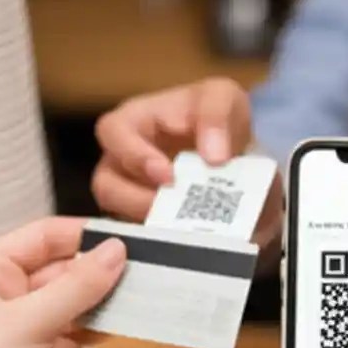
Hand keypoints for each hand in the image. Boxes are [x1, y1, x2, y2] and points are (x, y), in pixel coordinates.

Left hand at [0, 217, 125, 347]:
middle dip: (94, 285)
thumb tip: (120, 248)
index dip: (84, 236)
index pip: (44, 237)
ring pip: (75, 312)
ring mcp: (22, 334)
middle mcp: (4, 297)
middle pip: (64, 275)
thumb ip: (79, 285)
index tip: (131, 242)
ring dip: (87, 324)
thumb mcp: (30, 321)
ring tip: (106, 329)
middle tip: (138, 285)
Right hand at [91, 78, 282, 254]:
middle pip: (105, 184)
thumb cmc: (220, 119)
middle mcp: (121, 160)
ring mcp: (130, 196)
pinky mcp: (146, 224)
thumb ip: (217, 115)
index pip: (113, 132)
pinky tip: (188, 248)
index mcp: (134, 122)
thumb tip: (213, 157)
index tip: (167, 175)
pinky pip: (141, 241)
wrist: (241, 160)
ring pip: (117, 218)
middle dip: (137, 200)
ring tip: (181, 230)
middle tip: (172, 211)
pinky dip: (163, 246)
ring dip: (147, 225)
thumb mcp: (224, 99)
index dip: (133, 155)